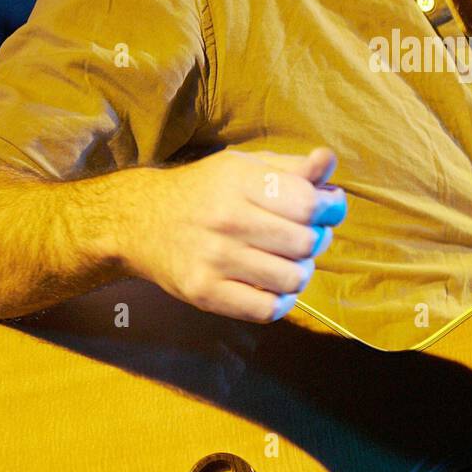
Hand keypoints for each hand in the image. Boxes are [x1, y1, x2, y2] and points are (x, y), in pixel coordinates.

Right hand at [123, 145, 344, 322]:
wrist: (141, 222)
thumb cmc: (206, 191)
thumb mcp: (245, 166)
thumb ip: (292, 167)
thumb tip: (328, 161)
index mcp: (240, 181)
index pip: (308, 203)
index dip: (330, 209)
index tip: (327, 211)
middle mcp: (227, 219)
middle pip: (306, 243)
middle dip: (317, 241)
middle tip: (304, 237)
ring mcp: (214, 259)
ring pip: (293, 279)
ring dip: (301, 273)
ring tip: (288, 261)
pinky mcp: (204, 292)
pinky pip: (267, 310)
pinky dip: (281, 301)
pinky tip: (273, 286)